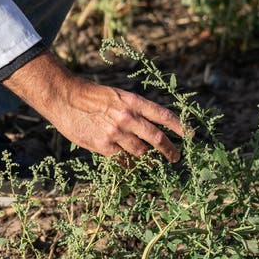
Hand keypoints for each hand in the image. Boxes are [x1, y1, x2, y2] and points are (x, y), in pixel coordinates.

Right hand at [4, 52, 184, 161]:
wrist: (66, 98)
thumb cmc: (92, 96)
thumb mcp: (117, 96)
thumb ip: (134, 112)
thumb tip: (150, 131)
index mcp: (132, 101)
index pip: (162, 115)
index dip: (179, 126)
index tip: (192, 136)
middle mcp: (128, 117)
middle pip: (157, 138)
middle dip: (170, 151)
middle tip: (176, 157)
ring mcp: (117, 133)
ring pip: (141, 152)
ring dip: (147, 157)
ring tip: (148, 159)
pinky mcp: (104, 146)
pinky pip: (123, 160)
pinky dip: (128, 161)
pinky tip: (127, 160)